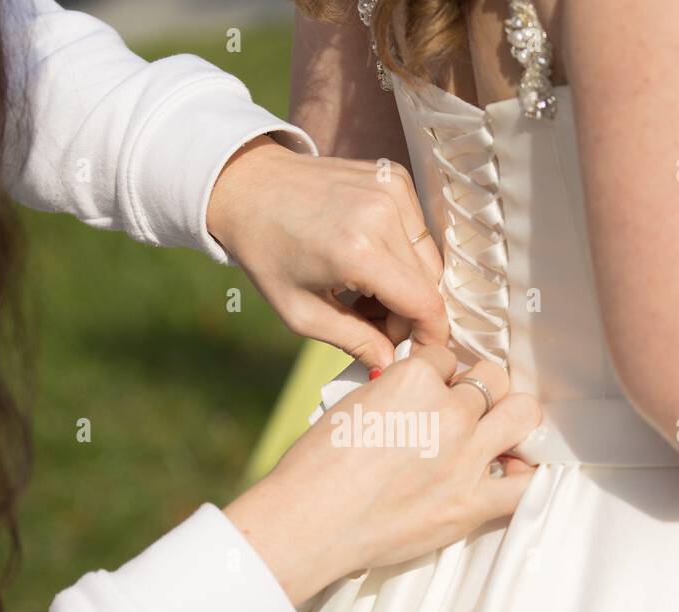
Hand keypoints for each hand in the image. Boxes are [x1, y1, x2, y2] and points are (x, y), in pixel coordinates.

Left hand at [207, 136, 447, 370]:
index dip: (430, 336)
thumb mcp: (302, 313)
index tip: (417, 353)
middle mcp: (384, 214)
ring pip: (428, 259)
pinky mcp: (393, 178)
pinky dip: (402, 257)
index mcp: (359, 250)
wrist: (248, 185)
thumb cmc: (266, 251)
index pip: (425, 304)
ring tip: (366, 296)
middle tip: (376, 327)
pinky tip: (368, 265)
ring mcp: (392, 190)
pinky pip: (417, 231)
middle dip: (411, 315)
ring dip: (408, 287)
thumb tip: (391, 367)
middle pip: (430, 283)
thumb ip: (355, 342)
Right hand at [224, 346, 541, 603]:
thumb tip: (413, 398)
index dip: (441, 375)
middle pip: (493, 377)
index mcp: (413, 379)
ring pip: (522, 413)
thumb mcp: (353, 405)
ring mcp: (465, 456)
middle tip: (468, 409)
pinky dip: (525, 477)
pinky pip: (525, 483)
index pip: (447, 357)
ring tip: (497, 433)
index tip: (433, 392)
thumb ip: (395, 394)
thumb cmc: (316, 468)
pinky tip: (513, 474)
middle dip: (482, 388)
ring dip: (511, 419)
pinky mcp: (470, 501)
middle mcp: (447, 411)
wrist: (310, 521)